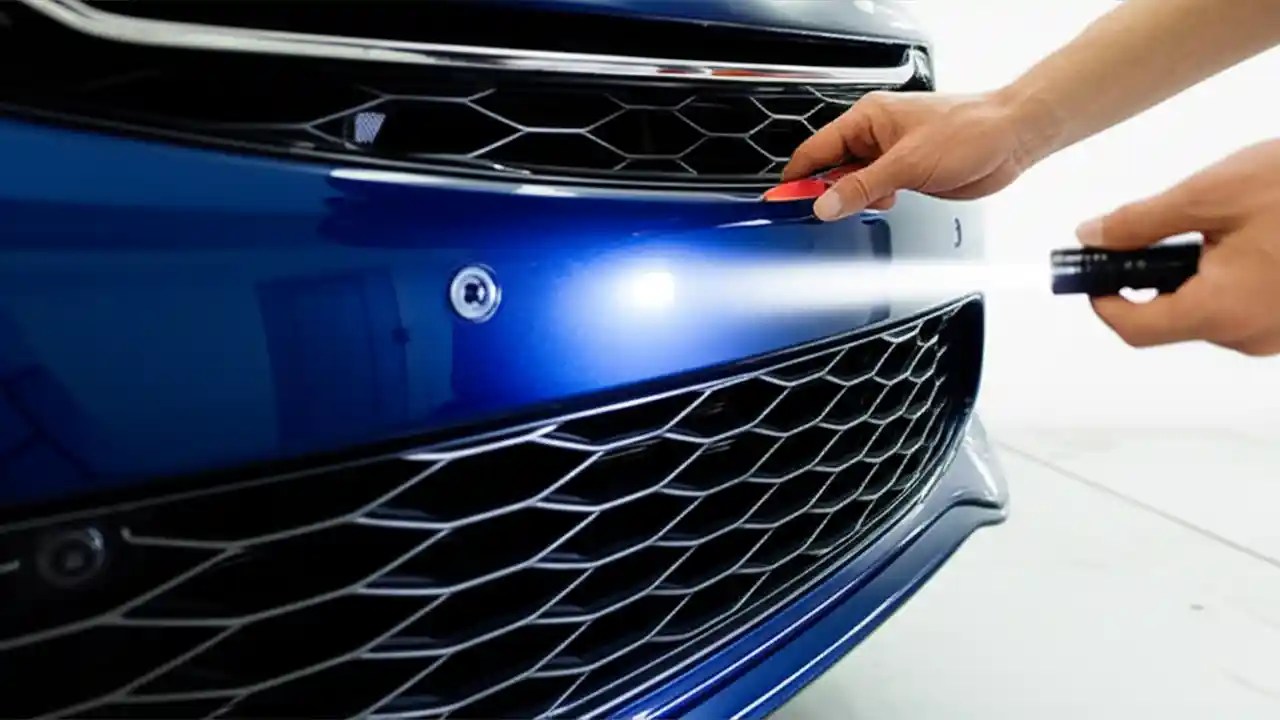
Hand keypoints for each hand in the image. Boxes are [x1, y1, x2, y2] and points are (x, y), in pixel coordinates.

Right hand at [783, 90, 1056, 220]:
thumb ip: (862, 187)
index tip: (782, 201)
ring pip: (854, 183)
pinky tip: (885, 204)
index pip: (816, 149)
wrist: (1010, 138)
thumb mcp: (907, 164)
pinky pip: (875, 190)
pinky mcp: (906, 173)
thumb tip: (824, 204)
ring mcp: (890, 155)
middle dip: (826, 191)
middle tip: (820, 213)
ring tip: (868, 204)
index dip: (797, 177)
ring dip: (855, 199)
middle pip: (831, 168)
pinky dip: (874, 202)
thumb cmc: (969, 131)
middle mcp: (875, 135)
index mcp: (868, 119)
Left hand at [1080, 139, 1279, 355]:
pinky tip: (1251, 237)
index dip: (1102, 300)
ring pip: (1207, 312)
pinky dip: (1229, 276)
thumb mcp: (1211, 195)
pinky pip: (1243, 307)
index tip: (1091, 269)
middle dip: (1152, 277)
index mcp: (1221, 311)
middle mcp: (1249, 336)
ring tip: (1224, 225)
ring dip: (1194, 274)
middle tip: (1159, 231)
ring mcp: (1277, 333)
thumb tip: (1091, 237)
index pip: (1134, 329)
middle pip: (1171, 318)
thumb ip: (1141, 223)